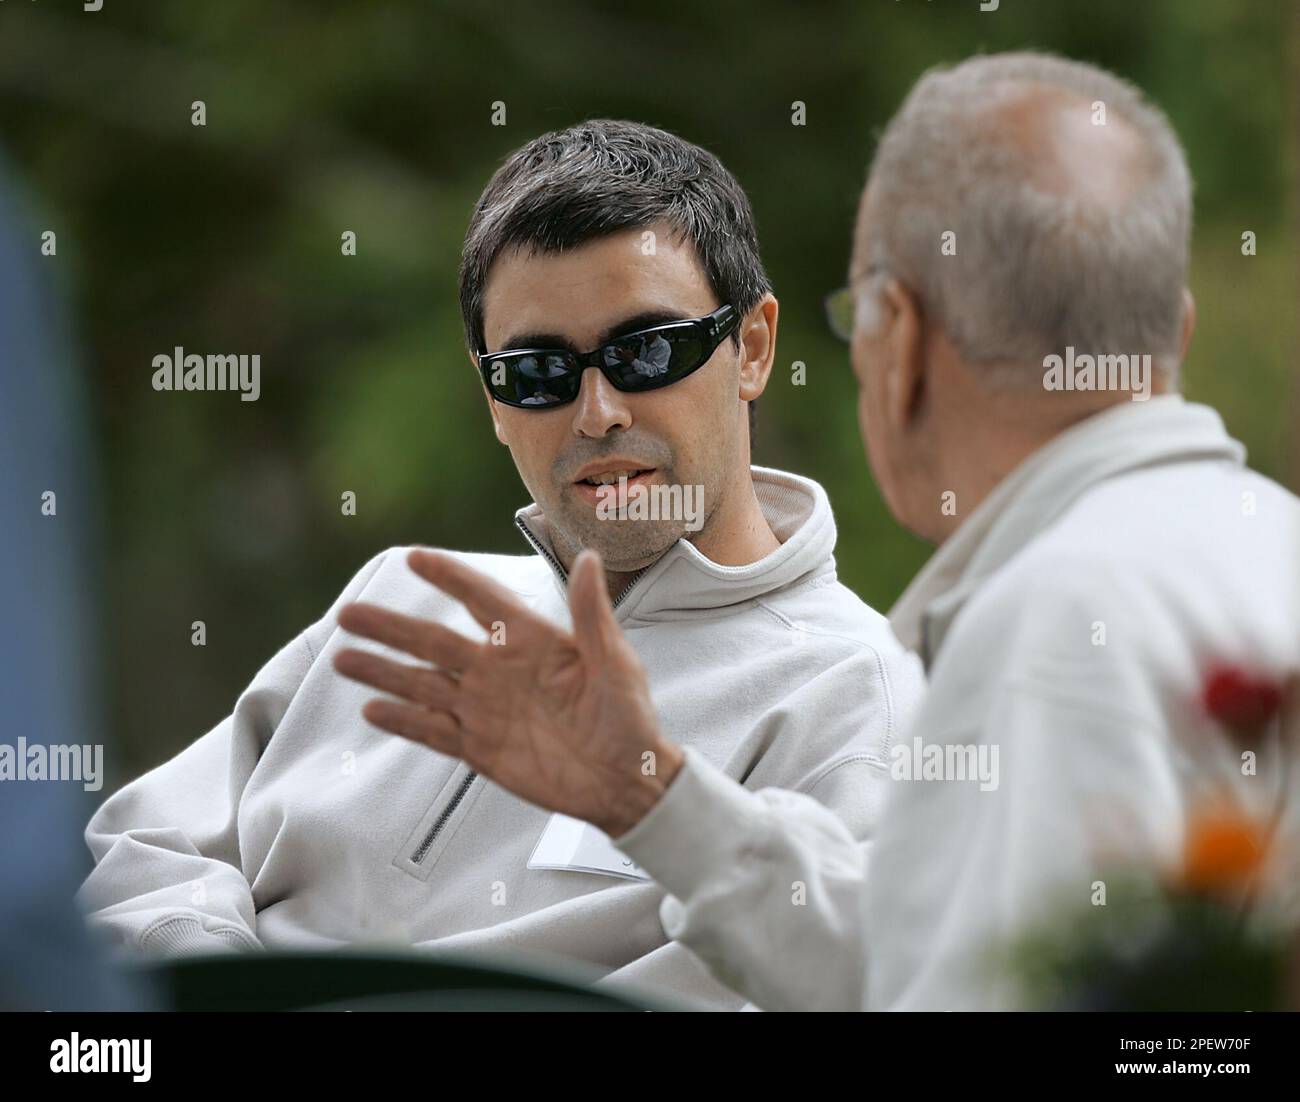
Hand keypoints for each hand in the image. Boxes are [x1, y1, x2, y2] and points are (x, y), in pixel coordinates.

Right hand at [333, 548, 683, 836]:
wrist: (626, 783)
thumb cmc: (630, 717)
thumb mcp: (616, 664)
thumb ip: (592, 614)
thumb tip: (587, 557)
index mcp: (531, 640)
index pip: (483, 599)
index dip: (450, 577)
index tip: (414, 557)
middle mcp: (499, 669)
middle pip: (435, 641)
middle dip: (392, 627)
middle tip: (348, 612)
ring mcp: (485, 709)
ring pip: (424, 685)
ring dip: (383, 671)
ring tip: (342, 657)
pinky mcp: (480, 748)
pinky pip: (434, 731)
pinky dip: (404, 721)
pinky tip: (372, 710)